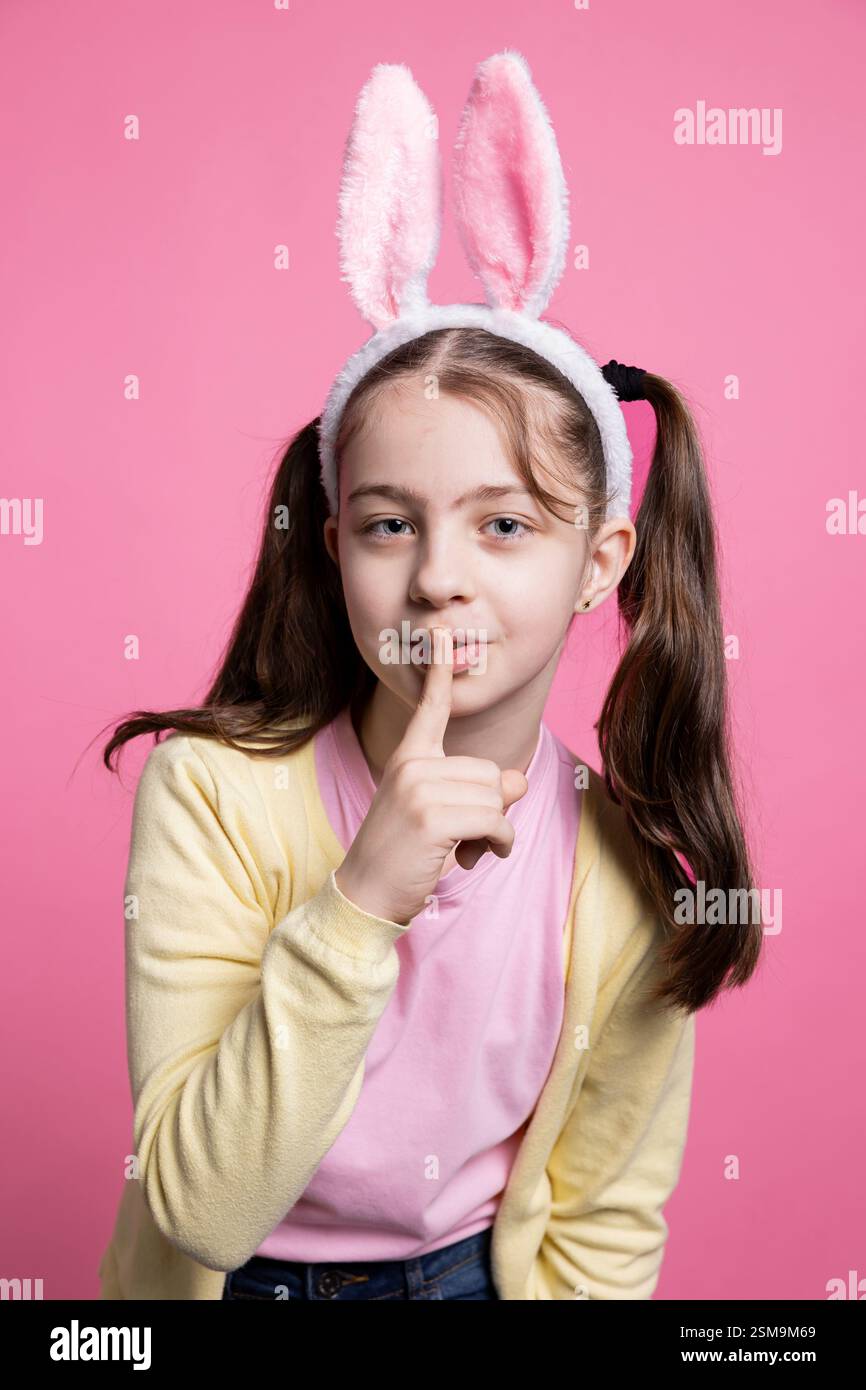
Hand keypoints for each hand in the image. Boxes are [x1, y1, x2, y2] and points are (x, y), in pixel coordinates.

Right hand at [334, 627, 528, 923]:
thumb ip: (477, 792)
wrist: (365, 896)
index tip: (443, 635)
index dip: (440, 672)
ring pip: (496, 797)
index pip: (430, 709)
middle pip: (489, 771)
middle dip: (491, 810)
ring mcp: (419, 789)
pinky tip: (476, 859)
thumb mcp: (439, 816)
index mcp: (407, 758)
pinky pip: (495, 820)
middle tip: (465, 840)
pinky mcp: (432, 817)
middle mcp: (411, 765)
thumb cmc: (402, 857)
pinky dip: (498, 844)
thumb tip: (518, 782)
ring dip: (496, 831)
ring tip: (466, 850)